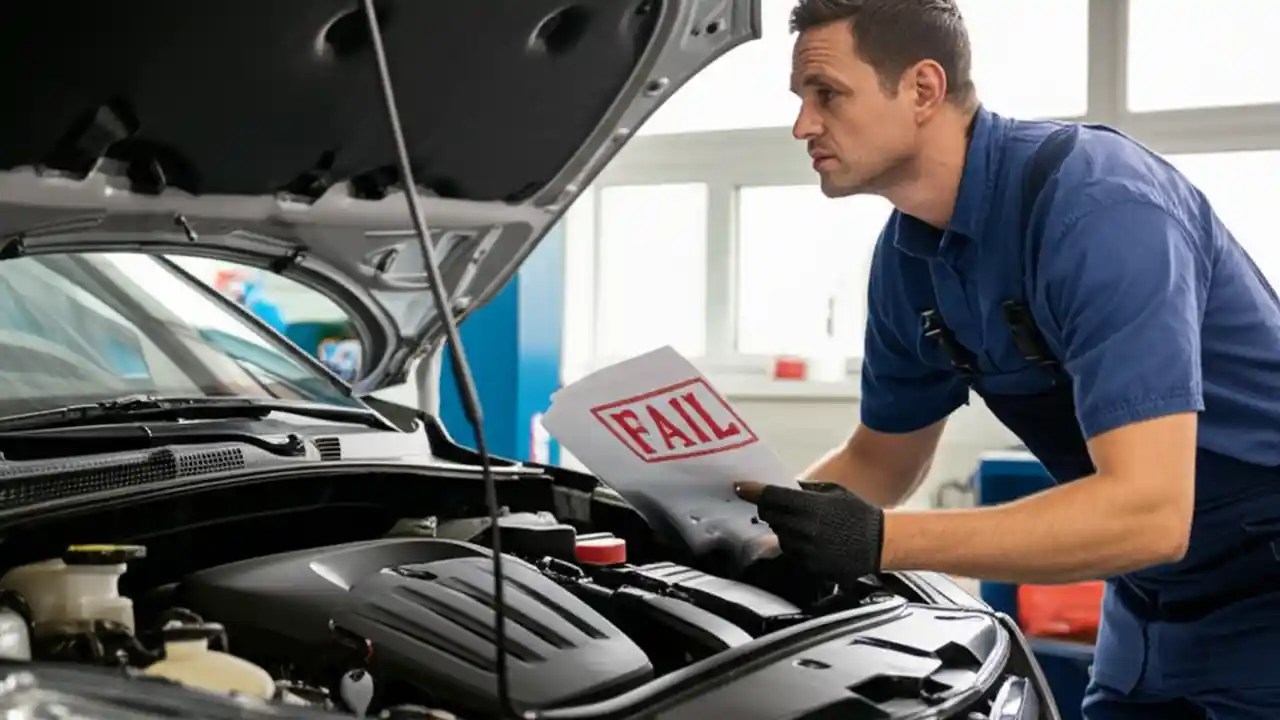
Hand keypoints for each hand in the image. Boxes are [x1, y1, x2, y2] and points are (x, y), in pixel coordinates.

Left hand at [734, 480, 884, 585]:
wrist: (880, 542)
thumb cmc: (856, 512)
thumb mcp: (832, 492)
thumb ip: (804, 490)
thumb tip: (779, 487)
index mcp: (810, 507)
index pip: (771, 497)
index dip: (752, 491)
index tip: (739, 487)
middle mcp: (805, 530)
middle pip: (769, 516)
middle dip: (769, 509)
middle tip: (776, 505)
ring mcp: (806, 551)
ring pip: (778, 536)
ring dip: (782, 528)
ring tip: (802, 524)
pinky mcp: (809, 566)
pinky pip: (790, 552)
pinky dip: (793, 544)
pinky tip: (810, 540)